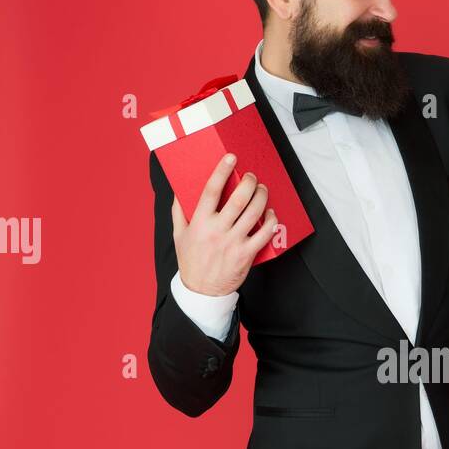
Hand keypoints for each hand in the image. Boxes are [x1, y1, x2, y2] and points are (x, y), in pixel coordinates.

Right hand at [173, 152, 279, 295]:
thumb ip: (179, 211)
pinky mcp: (246, 254)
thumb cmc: (191, 260)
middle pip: (238, 198)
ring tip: (262, 190)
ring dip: (262, 197)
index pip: (211, 190)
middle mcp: (217, 230)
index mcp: (199, 222)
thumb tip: (179, 190)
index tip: (231, 158)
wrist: (201, 290)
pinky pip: (264, 233)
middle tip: (252, 177)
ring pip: (254, 213)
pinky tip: (270, 214)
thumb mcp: (178, 234)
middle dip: (249, 182)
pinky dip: (271, 220)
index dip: (222, 171)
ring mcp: (233, 242)